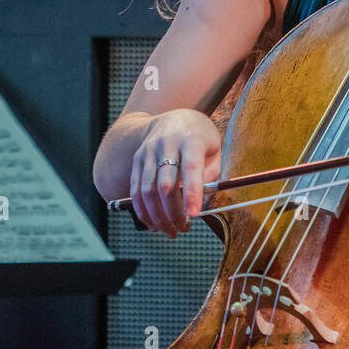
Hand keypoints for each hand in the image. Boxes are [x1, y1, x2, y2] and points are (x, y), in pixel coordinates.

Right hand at [129, 109, 222, 237]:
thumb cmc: (199, 139)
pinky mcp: (136, 159)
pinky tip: (153, 223)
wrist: (172, 117)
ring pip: (148, 190)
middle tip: (183, 228)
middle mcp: (166, 143)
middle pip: (166, 184)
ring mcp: (148, 151)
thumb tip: (199, 202)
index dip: (191, 193)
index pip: (190, 167)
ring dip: (158, 216)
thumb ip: (209, 174)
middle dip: (173, 212)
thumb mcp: (214, 150)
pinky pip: (135, 189)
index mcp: (190, 139)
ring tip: (170, 231)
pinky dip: (143, 210)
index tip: (194, 214)